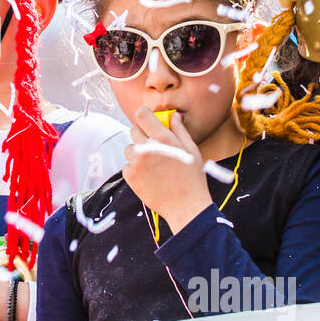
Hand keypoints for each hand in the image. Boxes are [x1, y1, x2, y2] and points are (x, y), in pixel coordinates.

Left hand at [122, 106, 210, 232]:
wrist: (185, 206)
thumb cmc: (192, 178)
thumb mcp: (191, 150)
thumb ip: (180, 130)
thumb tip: (174, 116)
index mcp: (163, 138)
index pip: (141, 114)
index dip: (143, 114)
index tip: (146, 118)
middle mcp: (147, 148)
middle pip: (134, 130)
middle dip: (143, 135)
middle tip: (155, 146)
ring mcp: (137, 163)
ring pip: (129, 148)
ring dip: (138, 152)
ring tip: (153, 163)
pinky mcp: (130, 177)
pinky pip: (127, 165)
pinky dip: (135, 168)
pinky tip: (149, 175)